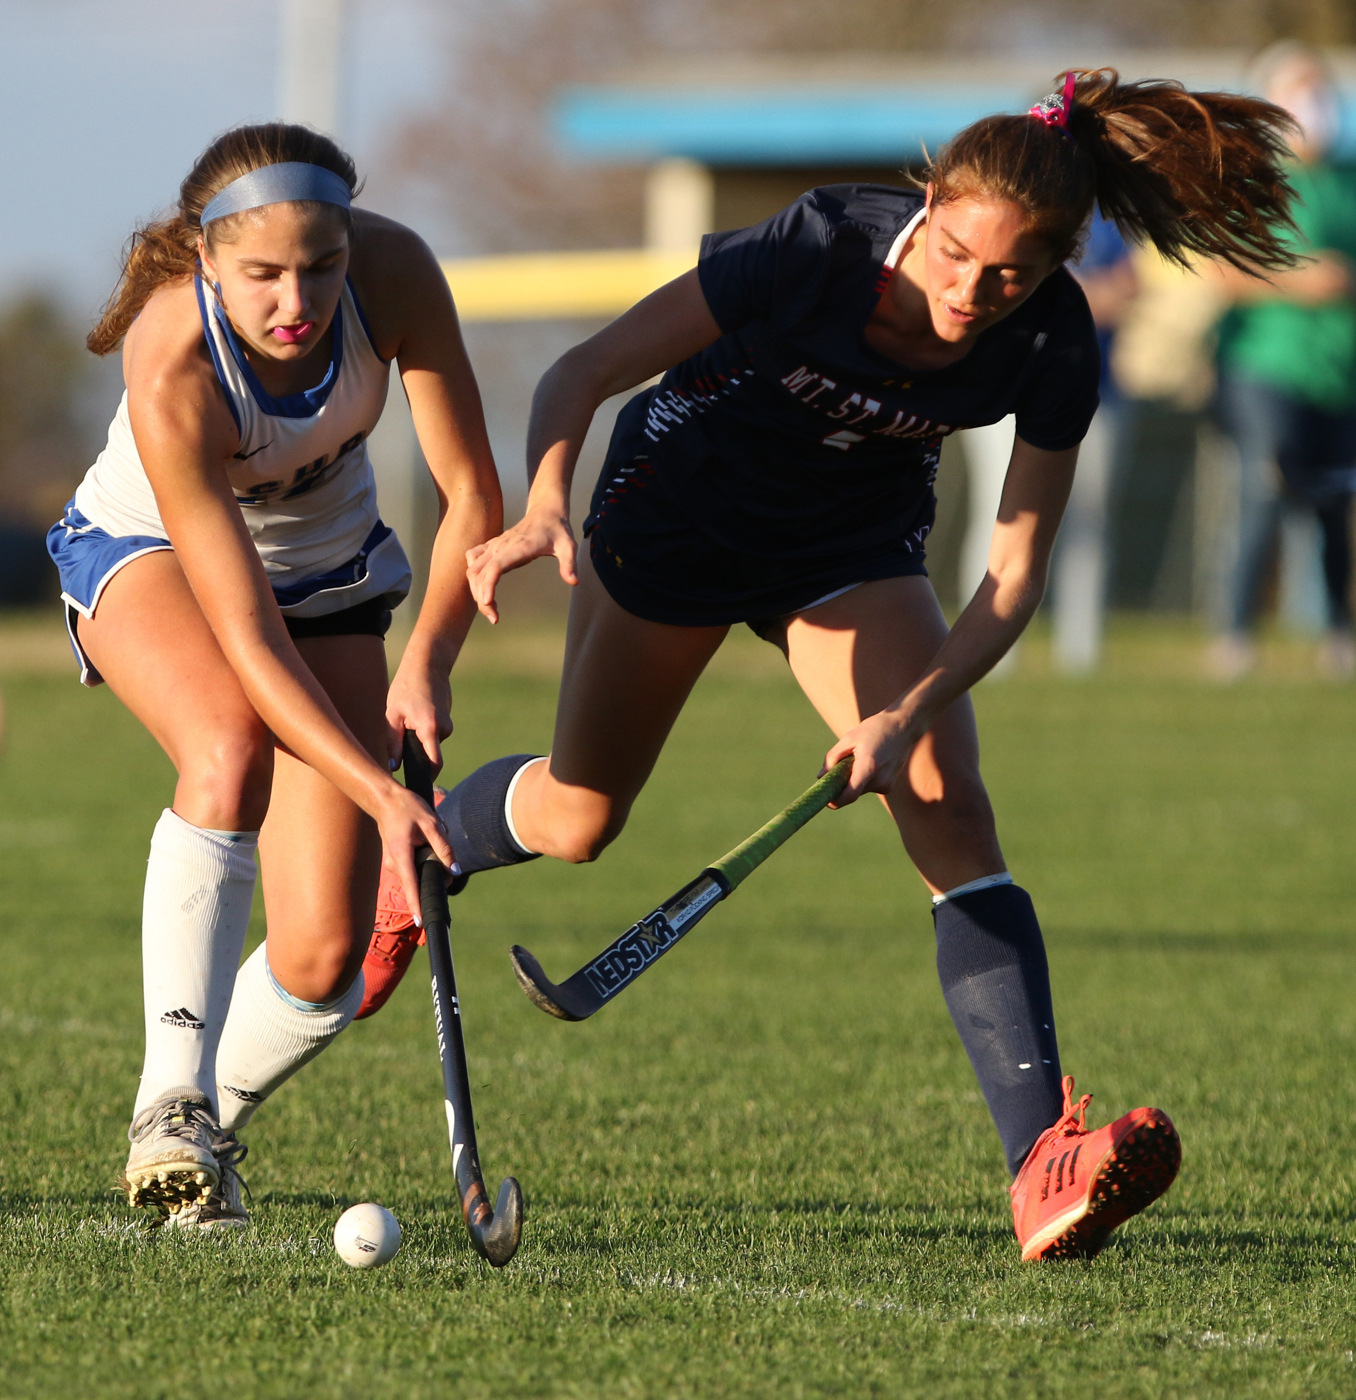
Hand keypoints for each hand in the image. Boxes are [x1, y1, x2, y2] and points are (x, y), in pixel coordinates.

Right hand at [375, 781, 455, 921]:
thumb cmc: (407, 808)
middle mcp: (394, 863)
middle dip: (435, 870)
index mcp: (401, 855)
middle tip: (439, 848)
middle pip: (420, 878)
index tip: (421, 922)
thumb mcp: (431, 823)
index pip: (411, 885)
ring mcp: (392, 863)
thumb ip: (444, 848)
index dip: (417, 904)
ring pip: (419, 870)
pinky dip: (422, 854)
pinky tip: (420, 835)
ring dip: (430, 857)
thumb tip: (455, 871)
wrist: (385, 799)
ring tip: (425, 833)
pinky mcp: (395, 860)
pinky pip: (414, 864)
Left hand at [385, 654, 451, 773]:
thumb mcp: (393, 715)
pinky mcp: (446, 720)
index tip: (417, 785)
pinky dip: (423, 731)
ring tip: (405, 722)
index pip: (434, 763)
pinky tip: (414, 715)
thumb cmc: (406, 688)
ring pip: (431, 743)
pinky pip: (433, 734)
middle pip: (431, 754)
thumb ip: (393, 743)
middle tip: (398, 747)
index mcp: (430, 729)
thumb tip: (394, 767)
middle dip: (417, 754)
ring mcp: (447, 725)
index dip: (428, 778)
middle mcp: (444, 729)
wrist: (427, 665)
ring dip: (418, 739)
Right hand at [465, 508, 576, 623]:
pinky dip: (472, 575)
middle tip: (494, 618)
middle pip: (479, 573)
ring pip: (472, 569)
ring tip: (489, 608)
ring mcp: (494, 546)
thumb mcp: (568, 546)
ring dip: (475, 590)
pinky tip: (482, 588)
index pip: (495, 567)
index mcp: (519, 547)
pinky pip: (472, 559)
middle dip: (481, 598)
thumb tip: (574, 582)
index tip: (488, 603)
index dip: (488, 585)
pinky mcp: (491, 546)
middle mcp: (501, 546)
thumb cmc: (558, 531)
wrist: (545, 512)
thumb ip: (570, 563)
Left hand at [822, 708, 916, 806]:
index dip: (835, 801)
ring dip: (853, 778)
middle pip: (852, 791)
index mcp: (868, 766)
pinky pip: (868, 786)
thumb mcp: (849, 738)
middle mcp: (880, 780)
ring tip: (860, 757)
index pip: (850, 794)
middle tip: (838, 766)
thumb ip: (833, 757)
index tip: (825, 800)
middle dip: (841, 784)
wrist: (903, 727)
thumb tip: (821, 776)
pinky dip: (863, 778)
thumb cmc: (874, 729)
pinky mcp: (889, 786)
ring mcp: (886, 784)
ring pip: (859, 789)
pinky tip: (870, 761)